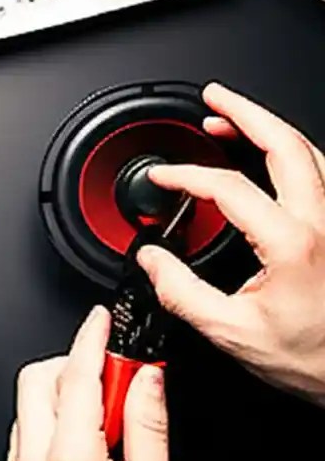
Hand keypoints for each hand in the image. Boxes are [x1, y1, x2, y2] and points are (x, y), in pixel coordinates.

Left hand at [4, 307, 172, 460]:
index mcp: (69, 459)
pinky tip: (79, 447)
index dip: (89, 339)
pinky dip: (47, 427)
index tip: (100, 321)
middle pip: (36, 380)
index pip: (75, 377)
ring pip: (25, 407)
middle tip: (108, 380)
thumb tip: (147, 377)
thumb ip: (147, 425)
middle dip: (70, 367)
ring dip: (59, 399)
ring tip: (101, 426)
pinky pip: (21, 436)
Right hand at [140, 82, 324, 406]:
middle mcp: (323, 224)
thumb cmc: (316, 362)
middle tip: (213, 98)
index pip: (229, 186)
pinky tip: (273, 160)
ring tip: (233, 119)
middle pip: (285, 144)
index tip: (161, 178)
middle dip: (244, 112)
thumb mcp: (233, 333)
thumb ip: (182, 292)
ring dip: (269, 129)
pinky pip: (321, 176)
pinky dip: (291, 155)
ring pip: (310, 153)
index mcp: (293, 242)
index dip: (187, 175)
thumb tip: (152, 261)